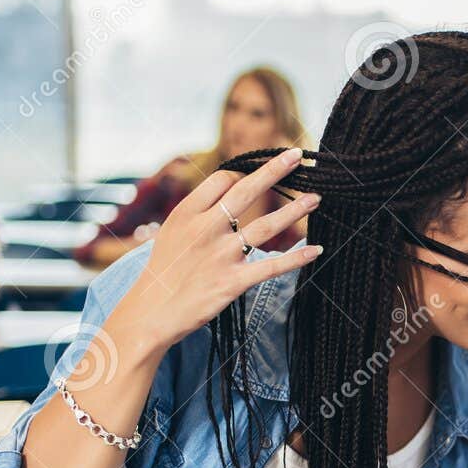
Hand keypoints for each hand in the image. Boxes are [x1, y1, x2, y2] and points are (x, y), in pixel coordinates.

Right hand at [109, 148, 321, 354]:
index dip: (244, 174)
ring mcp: (221, 255)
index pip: (222, 180)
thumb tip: (225, 197)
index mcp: (188, 213)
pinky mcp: (233, 282)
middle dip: (275, 170)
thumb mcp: (172, 232)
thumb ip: (199, 213)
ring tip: (315, 198)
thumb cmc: (164, 271)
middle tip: (297, 156)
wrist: (151, 312)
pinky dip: (296, 258)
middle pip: (246, 192)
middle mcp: (206, 229)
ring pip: (266, 226)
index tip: (260, 174)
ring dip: (294, 210)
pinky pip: (271, 266)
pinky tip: (315, 250)